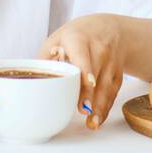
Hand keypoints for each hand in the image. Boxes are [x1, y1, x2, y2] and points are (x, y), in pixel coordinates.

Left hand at [37, 13, 124, 130]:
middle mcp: (98, 50)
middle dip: (91, 93)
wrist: (111, 30)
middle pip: (96, 74)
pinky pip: (112, 93)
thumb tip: (33, 81)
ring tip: (91, 122)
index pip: (83, 55)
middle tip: (83, 110)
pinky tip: (97, 120)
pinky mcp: (117, 75)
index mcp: (79, 39)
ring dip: (99, 106)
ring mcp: (110, 63)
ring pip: (106, 86)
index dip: (87, 68)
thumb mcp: (58, 37)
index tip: (88, 82)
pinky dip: (105, 108)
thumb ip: (46, 57)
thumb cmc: (79, 35)